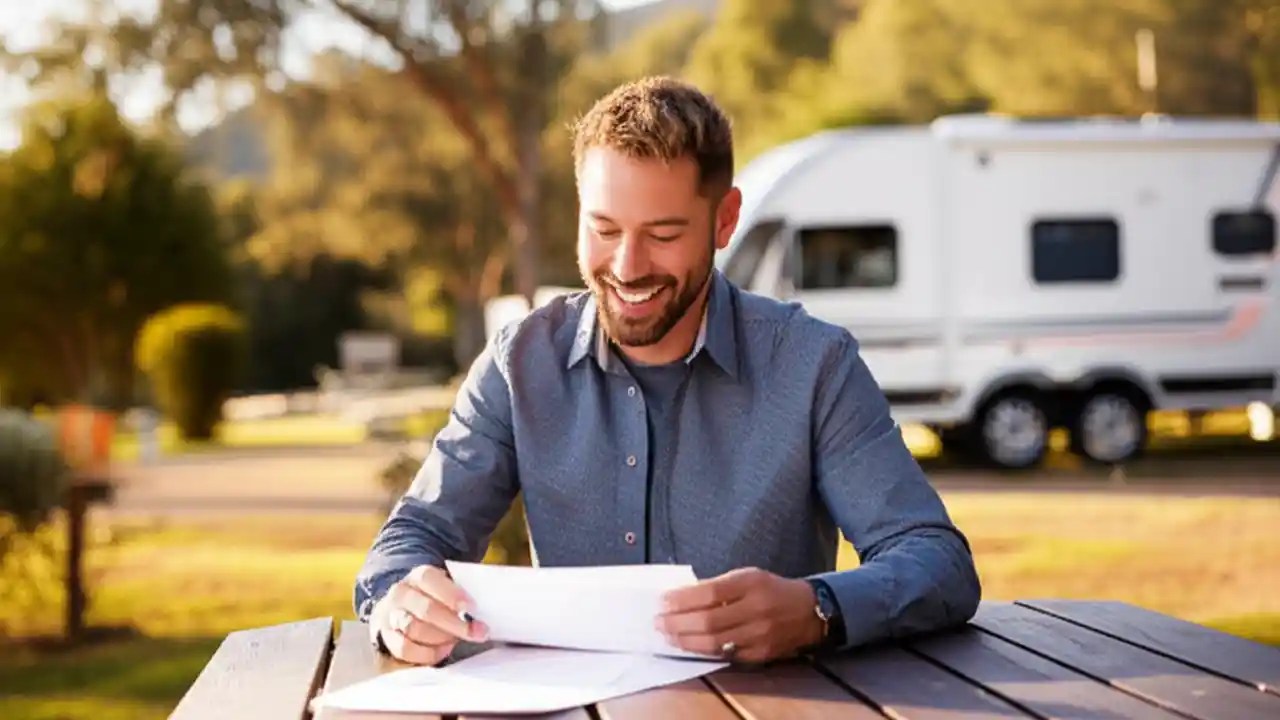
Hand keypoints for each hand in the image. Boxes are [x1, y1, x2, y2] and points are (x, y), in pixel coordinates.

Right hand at [371, 565, 489, 664]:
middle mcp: (401, 593)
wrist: (404, 603)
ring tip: (457, 640)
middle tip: (478, 632)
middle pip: (426, 609)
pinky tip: (443, 650)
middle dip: (455, 624)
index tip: (472, 607)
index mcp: (418, 576)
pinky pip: (404, 649)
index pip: (430, 580)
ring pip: (414, 630)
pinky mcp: (387, 636)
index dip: (452, 594)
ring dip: (441, 638)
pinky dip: (427, 653)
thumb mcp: (448, 585)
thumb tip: (484, 609)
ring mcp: (391, 615)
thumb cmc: (435, 596)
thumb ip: (462, 592)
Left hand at [656, 567, 824, 663]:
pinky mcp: (760, 653)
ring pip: (714, 642)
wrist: (808, 611)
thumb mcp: (747, 576)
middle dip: (678, 623)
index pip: (709, 593)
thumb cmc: (771, 590)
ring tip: (669, 636)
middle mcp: (756, 609)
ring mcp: (759, 634)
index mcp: (751, 584)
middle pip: (708, 621)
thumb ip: (717, 585)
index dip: (682, 600)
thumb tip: (682, 597)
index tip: (663, 602)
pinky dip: (704, 650)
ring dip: (686, 640)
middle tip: (658, 623)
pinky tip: (690, 645)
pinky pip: (726, 655)